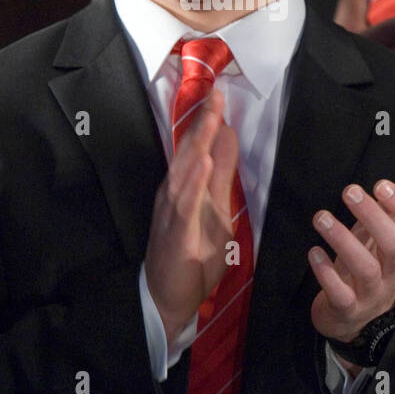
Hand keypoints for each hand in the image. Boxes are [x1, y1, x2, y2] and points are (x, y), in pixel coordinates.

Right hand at [143, 87, 239, 344]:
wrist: (168, 299)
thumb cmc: (192, 258)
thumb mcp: (215, 212)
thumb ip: (220, 177)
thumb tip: (226, 141)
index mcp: (183, 189)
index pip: (196, 150)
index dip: (207, 123)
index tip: (219, 95)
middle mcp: (173, 195)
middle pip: (188, 153)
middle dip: (202, 124)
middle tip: (216, 94)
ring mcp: (172, 214)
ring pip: (184, 172)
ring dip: (197, 144)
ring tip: (211, 119)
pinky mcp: (176, 234)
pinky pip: (185, 204)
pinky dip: (193, 182)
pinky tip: (201, 162)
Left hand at [308, 150, 394, 347]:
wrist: (358, 315)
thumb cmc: (374, 258)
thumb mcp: (391, 225)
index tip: (381, 184)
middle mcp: (393, 269)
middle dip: (374, 217)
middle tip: (349, 191)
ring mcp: (371, 291)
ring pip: (365, 268)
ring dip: (343, 241)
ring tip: (321, 217)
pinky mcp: (347, 308)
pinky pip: (340, 294)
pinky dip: (326, 273)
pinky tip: (313, 252)